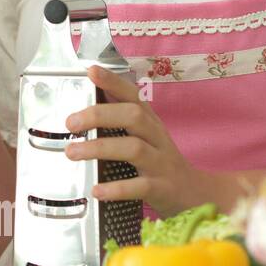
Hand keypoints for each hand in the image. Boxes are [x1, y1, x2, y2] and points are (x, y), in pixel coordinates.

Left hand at [64, 65, 216, 215]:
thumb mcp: (145, 135)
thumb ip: (122, 116)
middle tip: (70, 122)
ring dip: (99, 148)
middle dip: (100, 115)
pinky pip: (140, 186)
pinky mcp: (162, 188)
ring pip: (134, 149)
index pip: (133, 95)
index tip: (91, 71)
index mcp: (150, 122)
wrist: (195, 194)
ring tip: (72, 152)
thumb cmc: (160, 160)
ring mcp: (161, 163)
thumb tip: (92, 96)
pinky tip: (97, 190)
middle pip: (133, 117)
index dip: (113, 82)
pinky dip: (117, 188)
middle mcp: (157, 137)